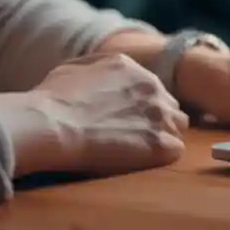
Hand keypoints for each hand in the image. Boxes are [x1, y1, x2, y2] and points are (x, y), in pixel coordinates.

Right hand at [0, 54, 188, 176]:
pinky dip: (161, 156)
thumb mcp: (72, 68)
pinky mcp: (161, 143)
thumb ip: (97, 68)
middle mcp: (152, 86)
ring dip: (163, 136)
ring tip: (139, 151)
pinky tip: (142, 161)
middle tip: (134, 137)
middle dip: (156, 119)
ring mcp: (160, 114)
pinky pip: (175, 150)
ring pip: (177, 126)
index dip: (141, 106)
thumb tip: (103, 76)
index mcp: (132, 67)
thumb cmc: (52, 100)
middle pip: (168, 105)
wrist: (52, 125)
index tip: (128, 119)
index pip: (151, 88)